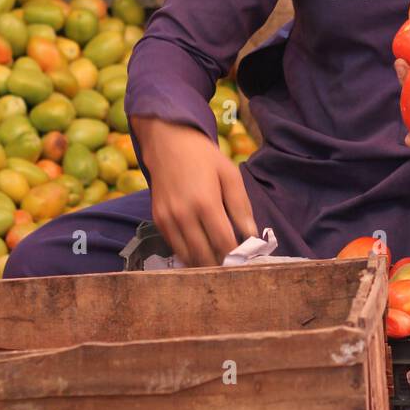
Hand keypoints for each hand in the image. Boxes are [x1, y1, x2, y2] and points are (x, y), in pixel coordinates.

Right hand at [132, 117, 257, 266]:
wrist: (168, 143)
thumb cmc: (204, 158)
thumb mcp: (230, 175)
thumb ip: (241, 207)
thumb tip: (252, 235)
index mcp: (206, 203)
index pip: (224, 242)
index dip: (237, 256)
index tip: (247, 261)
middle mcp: (184, 215)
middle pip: (205, 255)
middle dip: (221, 265)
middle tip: (235, 266)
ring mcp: (168, 220)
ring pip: (188, 257)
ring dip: (205, 264)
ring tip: (220, 263)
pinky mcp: (158, 221)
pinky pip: (175, 248)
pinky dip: (189, 255)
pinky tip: (202, 252)